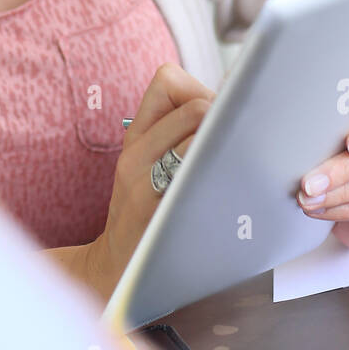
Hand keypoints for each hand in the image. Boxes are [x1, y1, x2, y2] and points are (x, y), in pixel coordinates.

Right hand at [86, 63, 214, 297]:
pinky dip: (220, 175)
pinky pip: (198, 176)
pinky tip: (226, 189)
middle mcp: (136, 153)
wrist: (115, 268)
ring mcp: (145, 183)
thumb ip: (175, 132)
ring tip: (233, 166)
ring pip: (201, 137)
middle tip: (232, 145)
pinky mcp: (159, 211)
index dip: (198, 90)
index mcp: (136, 136)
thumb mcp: (143, 164)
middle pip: (196, 106)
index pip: (168, 81)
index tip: (213, 116)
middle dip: (224, 119)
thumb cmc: (143, 213)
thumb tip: (232, 104)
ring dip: (226, 146)